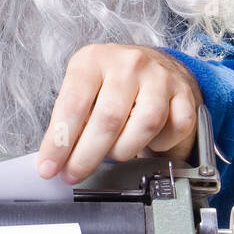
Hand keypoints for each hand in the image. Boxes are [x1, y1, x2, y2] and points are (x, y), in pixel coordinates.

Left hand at [37, 43, 202, 183]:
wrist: (154, 64)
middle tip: (75, 174)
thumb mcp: (83, 88)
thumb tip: (55, 159)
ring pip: (145, 124)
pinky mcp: (184, 93)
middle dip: (87, 155)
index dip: (60, 141)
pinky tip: (147, 141)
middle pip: (108, 118)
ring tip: (113, 154)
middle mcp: (128, 63)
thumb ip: (70, 118)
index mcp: (94, 59)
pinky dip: (161, 143)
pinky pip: (176, 127)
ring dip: (124, 150)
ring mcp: (159, 76)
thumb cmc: (110, 82)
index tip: (49, 167)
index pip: (73, 104)